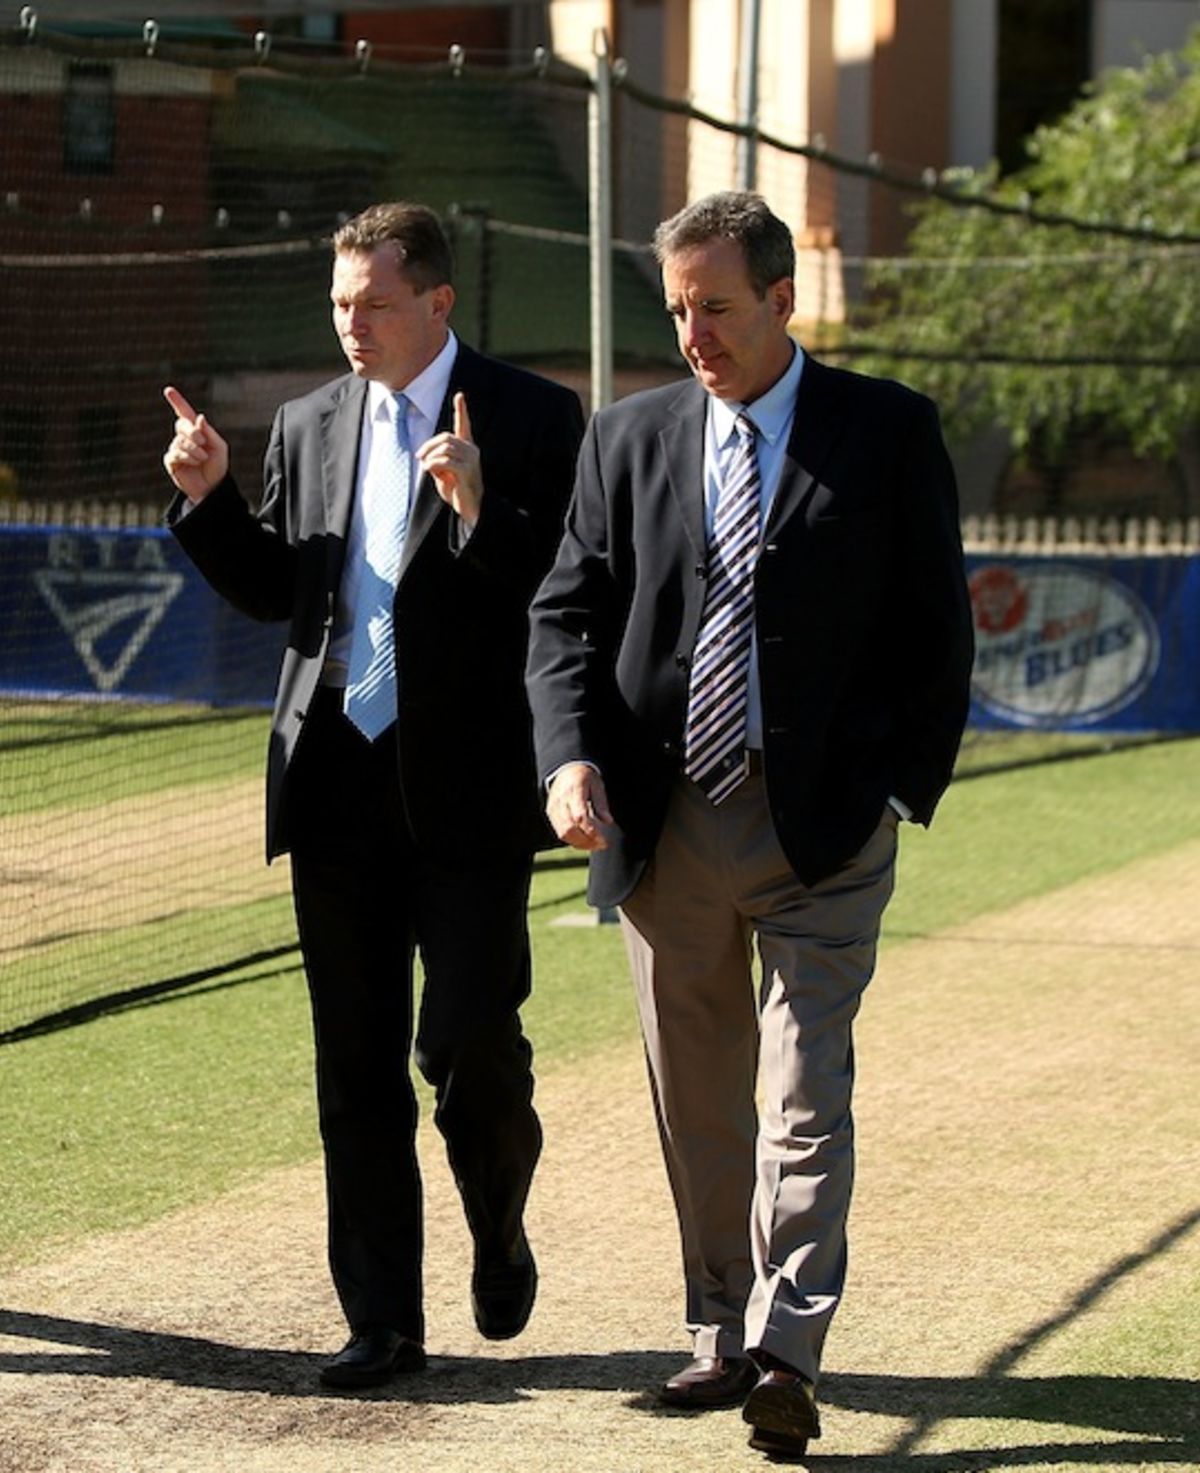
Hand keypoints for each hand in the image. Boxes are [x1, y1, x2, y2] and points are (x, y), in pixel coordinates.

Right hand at [162, 385, 228, 502]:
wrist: (212, 488)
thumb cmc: (217, 467)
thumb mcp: (219, 448)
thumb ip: (210, 432)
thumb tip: (199, 417)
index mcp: (196, 432)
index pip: (184, 413)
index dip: (177, 401)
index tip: (168, 390)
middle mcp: (184, 438)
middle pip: (182, 425)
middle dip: (192, 432)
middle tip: (202, 441)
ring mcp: (176, 448)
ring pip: (180, 441)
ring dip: (194, 450)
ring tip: (202, 459)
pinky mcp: (171, 461)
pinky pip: (175, 454)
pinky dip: (187, 457)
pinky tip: (194, 463)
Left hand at [416, 391, 482, 527]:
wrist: (470, 508)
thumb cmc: (456, 490)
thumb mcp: (443, 472)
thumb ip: (437, 460)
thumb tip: (426, 457)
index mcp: (467, 448)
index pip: (464, 425)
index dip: (461, 410)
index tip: (459, 395)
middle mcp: (471, 450)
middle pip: (445, 437)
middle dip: (428, 446)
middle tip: (419, 457)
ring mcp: (471, 460)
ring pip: (444, 448)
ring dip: (430, 457)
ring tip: (425, 467)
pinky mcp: (467, 470)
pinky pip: (445, 461)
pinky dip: (433, 464)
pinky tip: (428, 470)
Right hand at [546, 763, 613, 851]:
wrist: (565, 770)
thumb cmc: (584, 777)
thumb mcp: (597, 785)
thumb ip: (601, 803)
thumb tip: (608, 821)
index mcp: (574, 790)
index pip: (580, 816)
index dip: (591, 831)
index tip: (603, 839)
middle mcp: (561, 800)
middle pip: (570, 828)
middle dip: (586, 840)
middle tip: (601, 844)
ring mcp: (554, 808)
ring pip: (563, 833)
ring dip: (579, 843)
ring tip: (594, 845)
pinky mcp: (551, 814)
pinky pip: (560, 832)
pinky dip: (572, 840)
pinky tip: (584, 841)